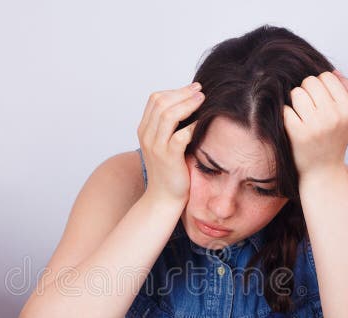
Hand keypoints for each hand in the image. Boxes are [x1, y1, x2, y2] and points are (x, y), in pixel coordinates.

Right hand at [137, 82, 203, 205]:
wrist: (164, 198)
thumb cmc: (170, 170)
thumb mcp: (165, 143)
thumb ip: (171, 125)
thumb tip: (190, 103)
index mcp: (144, 130)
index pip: (155, 99)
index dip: (175, 90)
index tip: (192, 89)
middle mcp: (147, 136)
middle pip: (161, 102)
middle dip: (183, 93)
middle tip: (200, 91)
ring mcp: (156, 147)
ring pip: (168, 115)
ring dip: (187, 104)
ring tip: (202, 100)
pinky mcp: (168, 158)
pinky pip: (180, 135)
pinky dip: (192, 125)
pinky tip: (202, 122)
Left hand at [283, 70, 347, 179]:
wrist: (323, 171)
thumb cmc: (335, 141)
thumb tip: (334, 71)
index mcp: (347, 109)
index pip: (327, 77)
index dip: (319, 84)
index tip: (318, 97)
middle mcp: (333, 116)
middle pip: (310, 82)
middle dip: (306, 91)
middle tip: (307, 106)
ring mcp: (315, 125)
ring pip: (296, 93)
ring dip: (295, 101)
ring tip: (300, 114)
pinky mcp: (298, 133)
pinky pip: (286, 109)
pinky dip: (286, 114)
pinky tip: (292, 123)